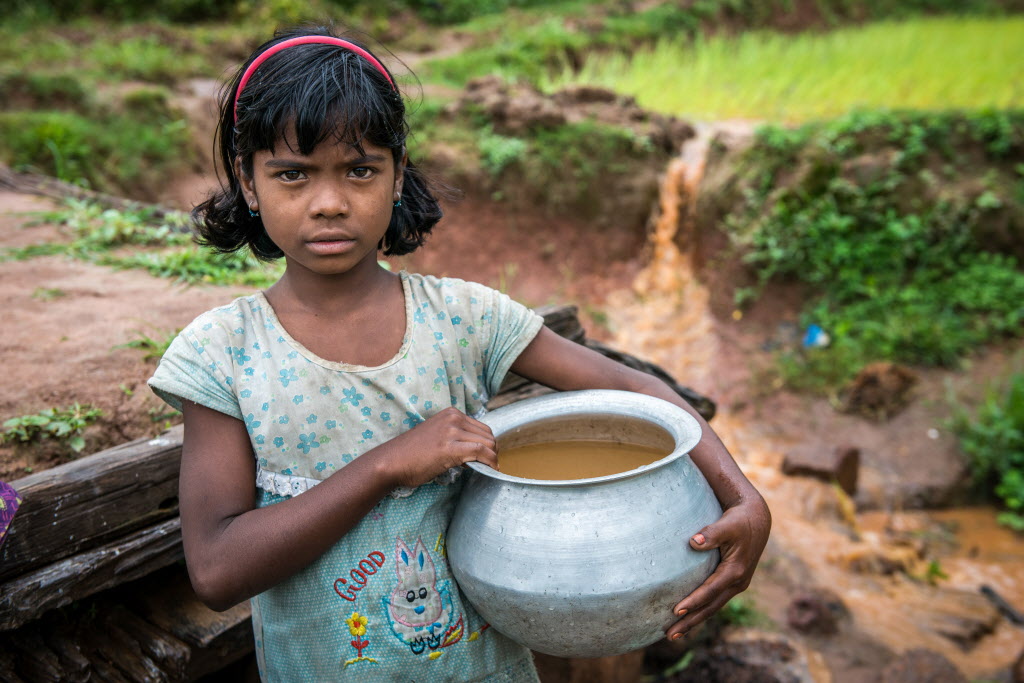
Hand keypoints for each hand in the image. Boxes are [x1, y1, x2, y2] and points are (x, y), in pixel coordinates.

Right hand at [377, 408, 497, 488]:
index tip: (485, 459)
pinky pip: (480, 452)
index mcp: (451, 413)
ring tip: (487, 470)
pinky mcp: (450, 447)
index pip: (482, 428)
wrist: (391, 462)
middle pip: (488, 435)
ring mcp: (452, 431)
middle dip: (492, 452)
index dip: (487, 445)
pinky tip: (490, 471)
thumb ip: (455, 437)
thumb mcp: (437, 436)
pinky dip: (490, 463)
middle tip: (488, 466)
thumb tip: (476, 452)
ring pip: (488, 443)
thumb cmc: (411, 454)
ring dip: (492, 459)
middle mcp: (453, 418)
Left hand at [666, 494, 771, 639]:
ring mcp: (735, 585)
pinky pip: (714, 601)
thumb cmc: (740, 521)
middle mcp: (737, 583)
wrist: (757, 520)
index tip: (675, 611)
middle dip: (690, 622)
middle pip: (710, 607)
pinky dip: (701, 610)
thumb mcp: (727, 524)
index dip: (693, 601)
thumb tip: (693, 543)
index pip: (710, 591)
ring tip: (674, 634)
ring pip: (712, 607)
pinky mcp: (731, 583)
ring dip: (694, 620)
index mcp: (735, 571)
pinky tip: (688, 618)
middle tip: (669, 635)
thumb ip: (712, 534)